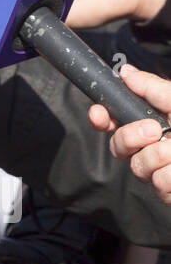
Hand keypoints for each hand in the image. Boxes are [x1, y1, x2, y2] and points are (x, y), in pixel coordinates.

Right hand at [88, 64, 170, 202]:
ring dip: (161, 157)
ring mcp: (162, 171)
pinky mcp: (170, 191)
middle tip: (154, 130)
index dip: (103, 117)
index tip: (100, 113)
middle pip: (118, 146)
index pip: (116, 122)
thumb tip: (125, 73)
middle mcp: (154, 147)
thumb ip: (153, 89)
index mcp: (156, 123)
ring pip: (138, 167)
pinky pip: (160, 185)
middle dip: (130, 137)